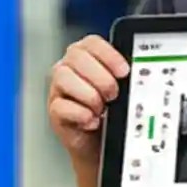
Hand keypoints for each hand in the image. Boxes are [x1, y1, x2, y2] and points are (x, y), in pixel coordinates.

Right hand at [47, 35, 129, 162]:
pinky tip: (92, 121)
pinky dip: (80, 114)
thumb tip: (132, 75)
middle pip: (77, 57)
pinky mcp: (54, 111)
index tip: (124, 72)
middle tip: (114, 94)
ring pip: (64, 77)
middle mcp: (68, 67)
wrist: (99, 143)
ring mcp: (57, 89)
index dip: (109, 55)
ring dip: (89, 95)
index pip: (92, 43)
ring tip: (101, 108)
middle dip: (101, 77)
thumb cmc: (109, 111)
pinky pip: (61, 106)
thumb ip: (121, 77)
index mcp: (85, 55)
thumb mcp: (119, 89)